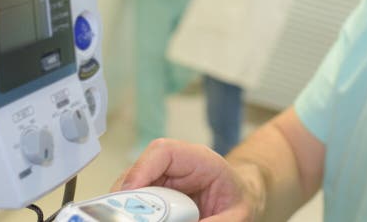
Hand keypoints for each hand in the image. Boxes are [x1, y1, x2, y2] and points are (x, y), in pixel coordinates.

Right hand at [112, 139, 259, 220]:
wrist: (241, 199)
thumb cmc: (239, 200)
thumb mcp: (237, 216)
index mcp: (200, 160)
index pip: (163, 151)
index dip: (142, 168)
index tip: (130, 192)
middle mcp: (176, 166)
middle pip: (139, 172)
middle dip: (127, 196)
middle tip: (125, 217)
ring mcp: (163, 179)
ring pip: (132, 188)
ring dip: (128, 207)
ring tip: (131, 219)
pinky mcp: (156, 194)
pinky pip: (137, 202)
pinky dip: (135, 213)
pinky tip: (140, 219)